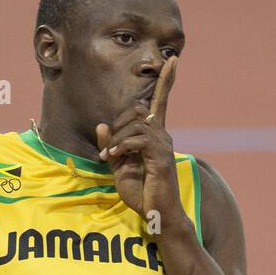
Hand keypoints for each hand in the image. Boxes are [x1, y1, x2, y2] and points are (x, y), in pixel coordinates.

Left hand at [96, 58, 185, 229]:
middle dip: (117, 125)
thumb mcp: (119, 167)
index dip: (167, 80)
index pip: (162, 101)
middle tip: (109, 149)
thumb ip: (112, 145)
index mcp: (155, 136)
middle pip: (136, 111)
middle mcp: (163, 136)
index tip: (173, 59)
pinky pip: (137, 139)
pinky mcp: (161, 157)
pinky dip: (121, 145)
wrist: (158, 215)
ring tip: (110, 157)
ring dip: (117, 139)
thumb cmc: (142, 193)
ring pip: (135, 124)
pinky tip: (114, 157)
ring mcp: (164, 145)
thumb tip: (102, 125)